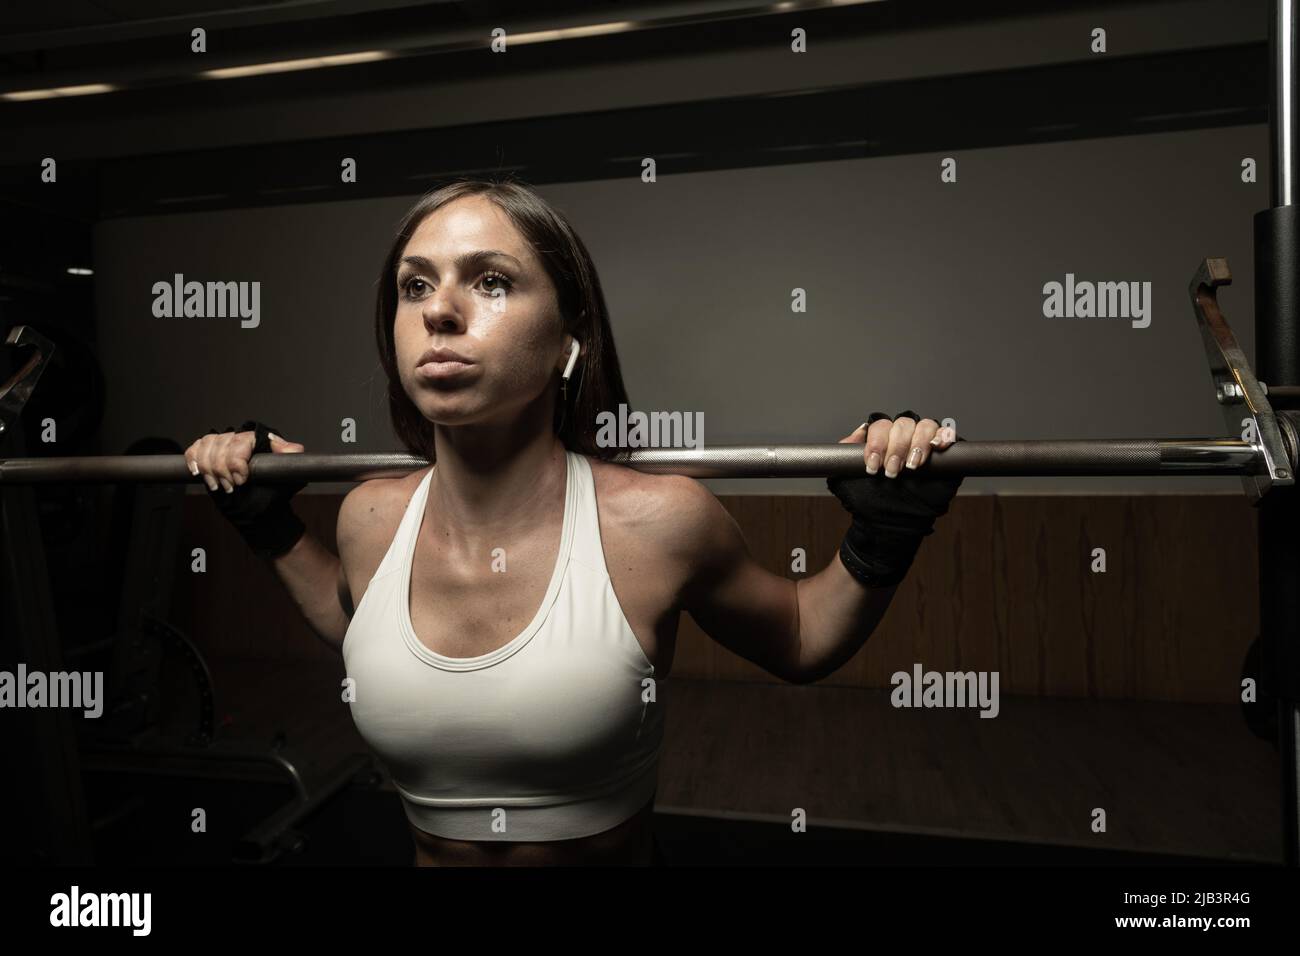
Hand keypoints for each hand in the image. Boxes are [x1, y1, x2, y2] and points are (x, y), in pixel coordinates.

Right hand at [185, 420, 306, 557]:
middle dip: (223, 469)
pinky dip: (193, 460)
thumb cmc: (274, 491)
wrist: (260, 508)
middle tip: (231, 487)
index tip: (241, 480)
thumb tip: (289, 446)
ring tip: (219, 485)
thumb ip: (291, 457)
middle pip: (221, 442)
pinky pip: (195, 449)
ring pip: (206, 445)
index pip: (242, 439)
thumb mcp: (288, 475)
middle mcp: (239, 440)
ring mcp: (223, 446)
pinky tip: (198, 473)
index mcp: (258, 440)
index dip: (236, 460)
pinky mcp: (208, 455)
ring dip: (209, 468)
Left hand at [827, 409, 964, 587]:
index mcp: (882, 438)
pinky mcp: (943, 455)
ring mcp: (925, 443)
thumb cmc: (869, 500)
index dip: (877, 443)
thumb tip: (851, 440)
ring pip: (925, 426)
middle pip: (903, 424)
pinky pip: (947, 435)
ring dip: (919, 443)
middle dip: (896, 447)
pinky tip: (939, 446)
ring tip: (912, 465)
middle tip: (892, 470)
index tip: (873, 465)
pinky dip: (944, 437)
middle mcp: (904, 436)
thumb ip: (843, 459)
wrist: (889, 524)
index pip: (881, 426)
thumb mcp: (846, 480)